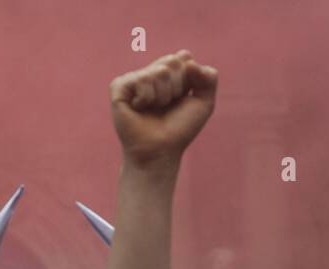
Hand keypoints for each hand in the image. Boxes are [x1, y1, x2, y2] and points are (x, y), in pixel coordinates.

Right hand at [110, 51, 217, 167]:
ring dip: (162, 97)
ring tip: (153, 110)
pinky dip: (146, 98)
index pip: (184, 57)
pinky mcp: (119, 87)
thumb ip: (209, 78)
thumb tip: (189, 61)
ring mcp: (135, 79)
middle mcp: (151, 72)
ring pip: (159, 71)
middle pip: (172, 61)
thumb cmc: (179, 129)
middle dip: (176, 87)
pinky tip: (138, 109)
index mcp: (170, 73)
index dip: (188, 80)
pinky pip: (140, 79)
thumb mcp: (204, 103)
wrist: (160, 151)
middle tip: (167, 106)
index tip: (182, 99)